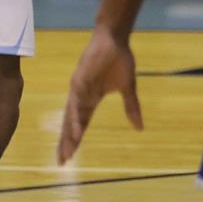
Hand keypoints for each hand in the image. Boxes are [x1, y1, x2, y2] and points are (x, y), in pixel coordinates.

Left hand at [58, 27, 143, 163]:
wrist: (115, 39)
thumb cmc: (119, 59)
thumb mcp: (128, 88)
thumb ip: (131, 108)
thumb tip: (139, 128)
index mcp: (91, 99)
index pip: (80, 124)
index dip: (75, 140)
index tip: (70, 158)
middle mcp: (81, 96)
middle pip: (71, 124)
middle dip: (66, 143)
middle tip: (62, 163)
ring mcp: (78, 89)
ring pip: (70, 117)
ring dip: (69, 135)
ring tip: (68, 153)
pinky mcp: (79, 80)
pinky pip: (76, 103)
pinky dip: (74, 117)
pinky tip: (74, 130)